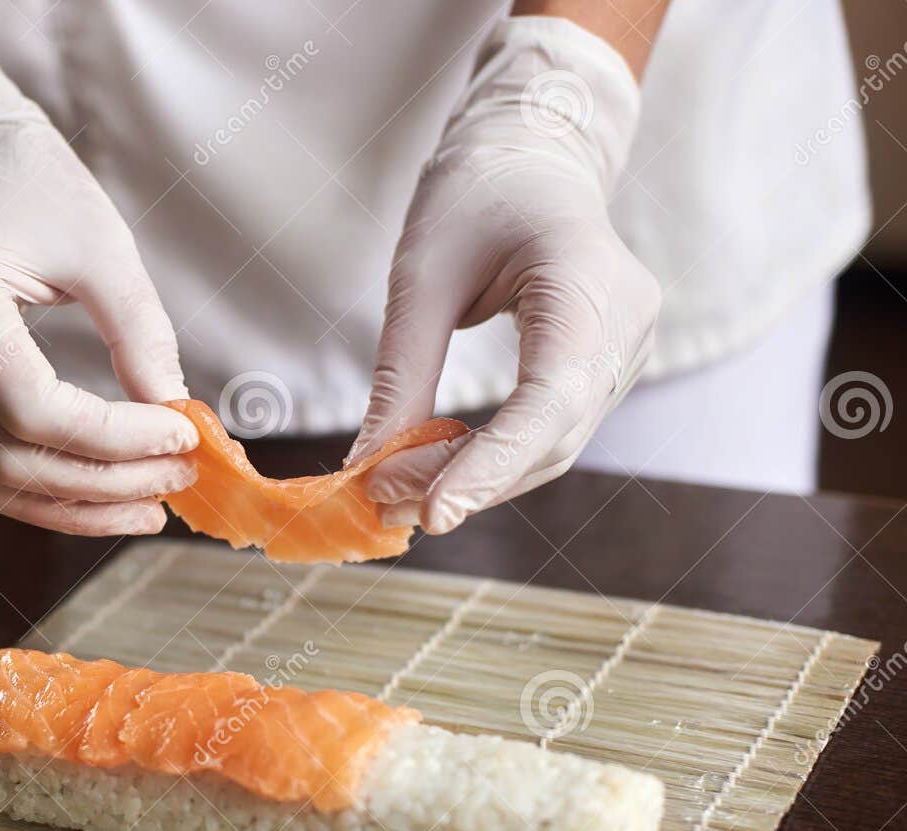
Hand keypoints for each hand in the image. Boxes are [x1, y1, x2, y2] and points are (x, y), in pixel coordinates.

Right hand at [0, 15, 195, 535]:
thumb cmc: (32, 186)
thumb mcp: (100, 243)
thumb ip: (138, 330)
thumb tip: (175, 413)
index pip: (28, 404)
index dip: (110, 436)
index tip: (180, 433)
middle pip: (9, 457)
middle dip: (104, 480)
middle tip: (180, 476)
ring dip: (76, 506)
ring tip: (150, 505)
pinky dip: (47, 494)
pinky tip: (106, 496)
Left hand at [349, 16, 660, 533]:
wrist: (533, 155)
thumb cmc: (473, 196)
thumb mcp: (419, 278)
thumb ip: (400, 373)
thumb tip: (365, 465)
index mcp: (588, 280)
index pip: (549, 399)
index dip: (491, 465)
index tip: (433, 514)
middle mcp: (626, 322)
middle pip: (552, 436)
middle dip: (467, 480)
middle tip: (384, 504)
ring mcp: (626, 348)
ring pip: (553, 445)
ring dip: (475, 478)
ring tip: (396, 493)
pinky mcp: (607, 366)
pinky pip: (551, 429)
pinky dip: (492, 456)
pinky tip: (434, 468)